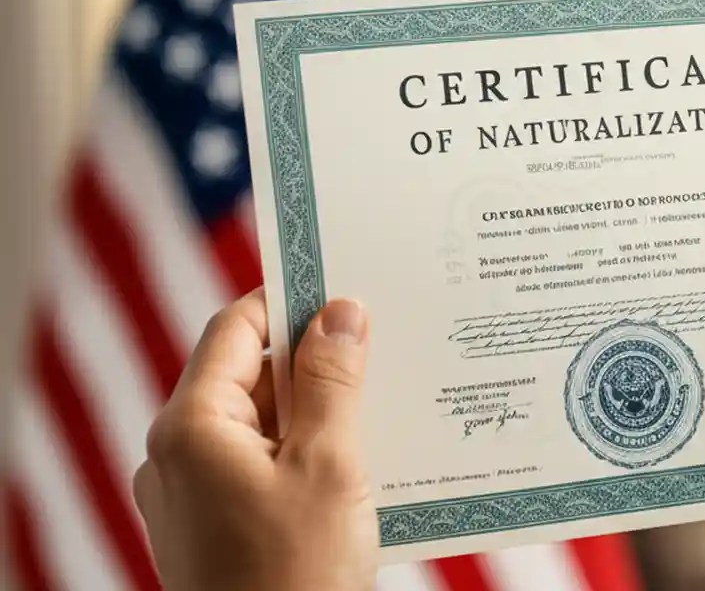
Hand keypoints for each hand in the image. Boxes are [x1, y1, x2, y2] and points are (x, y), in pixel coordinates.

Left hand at [133, 290, 376, 590]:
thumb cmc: (298, 575)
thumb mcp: (330, 465)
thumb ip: (334, 380)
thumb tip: (341, 310)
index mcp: (192, 426)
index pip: (235, 328)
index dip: (290, 302)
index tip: (346, 286)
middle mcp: (178, 454)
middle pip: (248, 375)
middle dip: (316, 360)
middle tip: (383, 346)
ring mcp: (193, 495)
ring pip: (260, 423)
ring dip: (319, 409)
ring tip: (383, 404)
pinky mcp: (215, 528)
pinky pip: (261, 466)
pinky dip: (307, 452)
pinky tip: (361, 459)